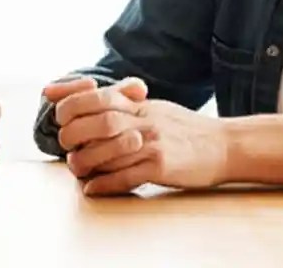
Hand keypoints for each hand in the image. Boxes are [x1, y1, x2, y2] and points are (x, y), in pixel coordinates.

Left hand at [58, 95, 228, 195]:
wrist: (225, 145)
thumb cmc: (185, 129)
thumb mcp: (154, 107)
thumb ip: (125, 102)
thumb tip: (91, 95)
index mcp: (140, 103)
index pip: (98, 95)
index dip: (72, 103)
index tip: (58, 114)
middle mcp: (145, 120)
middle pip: (99, 121)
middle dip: (75, 133)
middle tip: (67, 144)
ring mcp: (153, 143)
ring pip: (109, 151)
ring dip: (85, 162)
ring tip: (76, 168)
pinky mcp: (162, 167)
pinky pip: (126, 176)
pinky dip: (105, 183)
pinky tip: (93, 188)